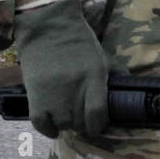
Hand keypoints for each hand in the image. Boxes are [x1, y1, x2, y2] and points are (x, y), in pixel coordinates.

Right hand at [14, 0, 109, 137]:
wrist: (47, 28)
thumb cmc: (78, 42)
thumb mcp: (100, 56)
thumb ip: (111, 75)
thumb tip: (125, 89)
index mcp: (94, 77)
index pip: (98, 113)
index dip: (99, 125)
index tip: (98, 126)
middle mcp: (74, 88)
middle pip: (80, 121)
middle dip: (83, 124)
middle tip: (82, 118)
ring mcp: (53, 93)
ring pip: (63, 124)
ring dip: (67, 124)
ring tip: (68, 116)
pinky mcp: (34, 96)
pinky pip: (41, 124)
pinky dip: (48, 130)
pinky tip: (54, 127)